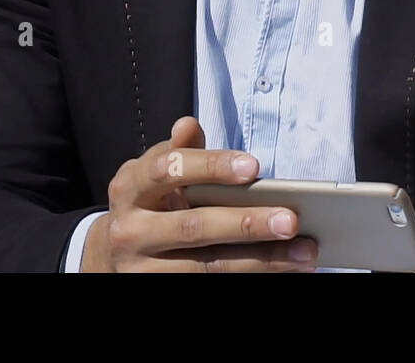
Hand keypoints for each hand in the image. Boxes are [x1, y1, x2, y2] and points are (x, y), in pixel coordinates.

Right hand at [82, 116, 317, 271]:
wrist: (111, 254)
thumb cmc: (150, 202)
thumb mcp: (154, 172)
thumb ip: (179, 151)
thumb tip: (188, 125)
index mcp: (131, 188)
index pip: (168, 170)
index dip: (211, 166)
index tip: (254, 167)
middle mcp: (131, 230)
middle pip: (194, 227)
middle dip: (247, 224)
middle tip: (292, 220)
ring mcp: (142, 269)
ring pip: (207, 267)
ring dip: (262, 261)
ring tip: (304, 253)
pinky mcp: (156, 289)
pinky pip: (210, 285)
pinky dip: (249, 276)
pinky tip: (284, 270)